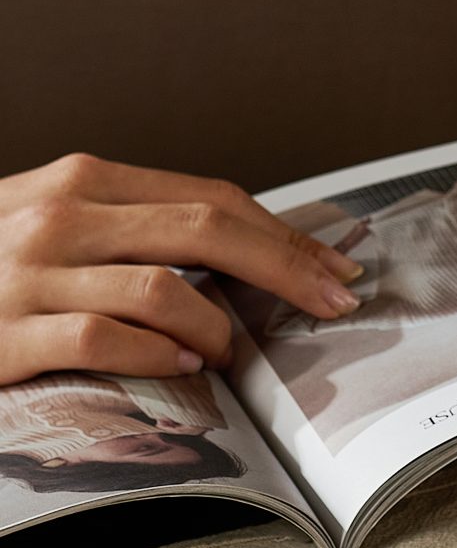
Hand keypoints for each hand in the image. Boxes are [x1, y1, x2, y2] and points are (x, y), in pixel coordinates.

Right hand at [0, 154, 362, 386]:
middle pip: (208, 229)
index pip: (211, 197)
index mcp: (84, 181)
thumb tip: (237, 256)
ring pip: (166, 286)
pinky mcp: (6, 332)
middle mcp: (61, 214)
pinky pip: (106, 338)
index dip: (282, 234)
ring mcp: (31, 272)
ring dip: (221, 326)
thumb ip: (130, 230)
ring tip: (232, 352)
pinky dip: (159, 353)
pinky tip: (181, 366)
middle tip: (334, 301)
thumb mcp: (54, 226)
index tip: (332, 265)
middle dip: (287, 268)